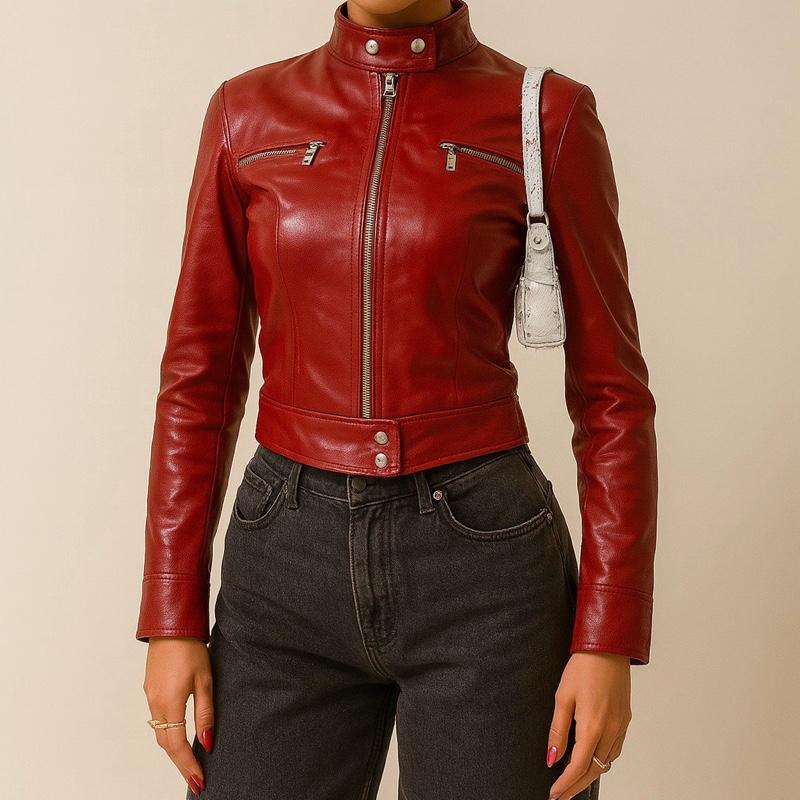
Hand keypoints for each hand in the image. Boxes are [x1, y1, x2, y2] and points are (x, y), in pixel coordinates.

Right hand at [142, 637, 214, 796]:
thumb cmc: (191, 649)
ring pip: (160, 732)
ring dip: (173, 749)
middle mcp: (155, 703)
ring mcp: (150, 696)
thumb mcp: (205, 681)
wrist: (171, 627)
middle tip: (196, 778)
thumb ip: (206, 714)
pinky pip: (157, 718)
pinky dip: (168, 732)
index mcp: (169, 703)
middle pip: (166, 744)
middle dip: (180, 763)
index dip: (188, 765)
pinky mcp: (150, 689)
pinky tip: (179, 736)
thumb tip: (207, 743)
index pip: (177, 745)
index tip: (199, 780)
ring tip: (190, 763)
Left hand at [545, 651, 631, 799]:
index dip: (565, 784)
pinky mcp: (626, 720)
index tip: (555, 794)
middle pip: (594, 770)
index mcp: (593, 725)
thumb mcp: (562, 697)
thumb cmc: (584, 667)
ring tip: (573, 779)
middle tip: (561, 794)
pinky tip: (591, 757)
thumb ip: (557, 730)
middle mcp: (611, 730)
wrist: (608, 648)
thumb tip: (552, 757)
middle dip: (577, 785)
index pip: (578, 767)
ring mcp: (621, 726)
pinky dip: (603, 759)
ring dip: (590, 773)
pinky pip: (615, 749)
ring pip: (607, 762)